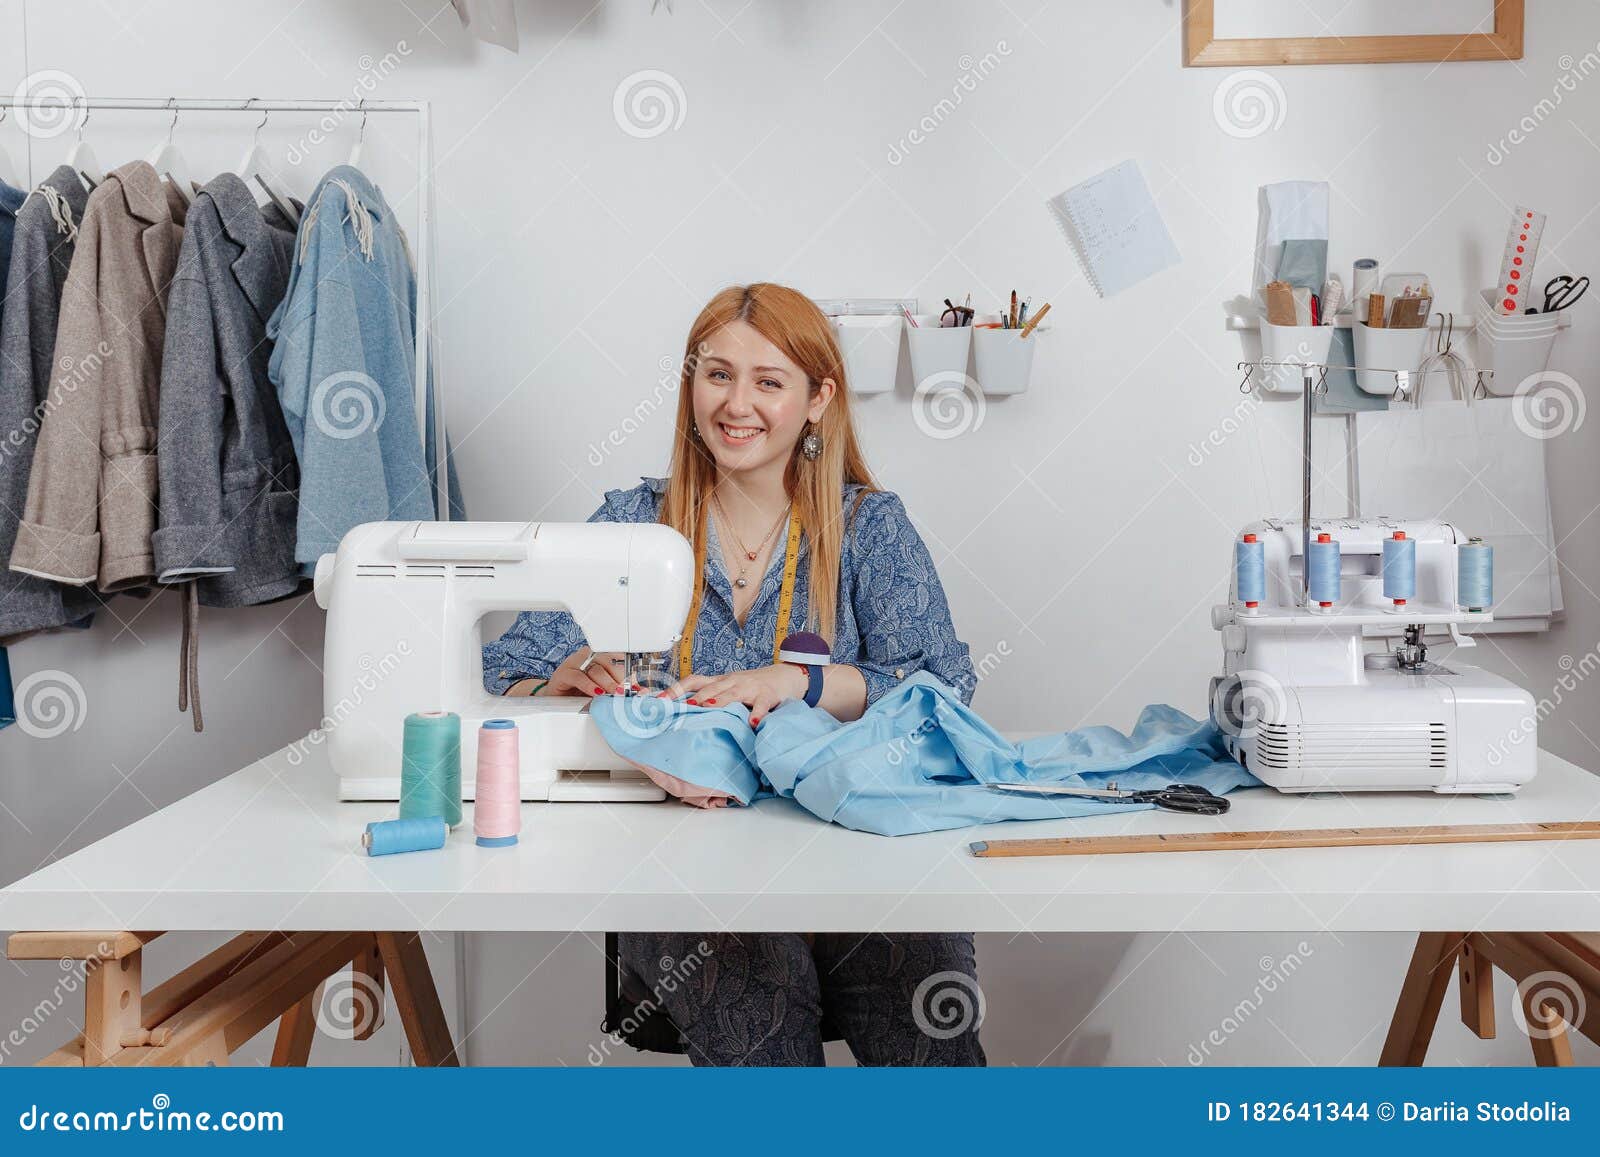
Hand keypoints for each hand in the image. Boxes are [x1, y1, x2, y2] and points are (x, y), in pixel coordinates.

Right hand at [541, 648, 635, 697]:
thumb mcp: (604, 690)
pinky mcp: (564, 673)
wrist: (556, 697)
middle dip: (620, 679)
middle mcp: (589, 657)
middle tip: (626, 693)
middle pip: (610, 663)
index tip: (638, 688)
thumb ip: (621, 689)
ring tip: (614, 694)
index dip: (629, 674)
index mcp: (602, 657)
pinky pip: (579, 677)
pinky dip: (589, 686)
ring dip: (607, 683)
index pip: (620, 661)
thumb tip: (642, 692)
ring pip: (596, 669)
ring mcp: (576, 663)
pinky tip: (596, 692)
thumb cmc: (581, 692)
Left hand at [659, 663, 808, 725]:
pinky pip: (761, 705)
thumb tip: (684, 716)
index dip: (676, 689)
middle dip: (694, 698)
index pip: (693, 681)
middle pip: (709, 688)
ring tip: (707, 708)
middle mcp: (731, 681)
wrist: (784, 676)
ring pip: (731, 693)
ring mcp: (749, 687)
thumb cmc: (751, 687)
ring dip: (718, 701)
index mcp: (719, 681)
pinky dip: (756, 713)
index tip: (660, 700)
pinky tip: (752, 723)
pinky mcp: (767, 694)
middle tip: (681, 708)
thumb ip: (712, 700)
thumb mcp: (729, 689)